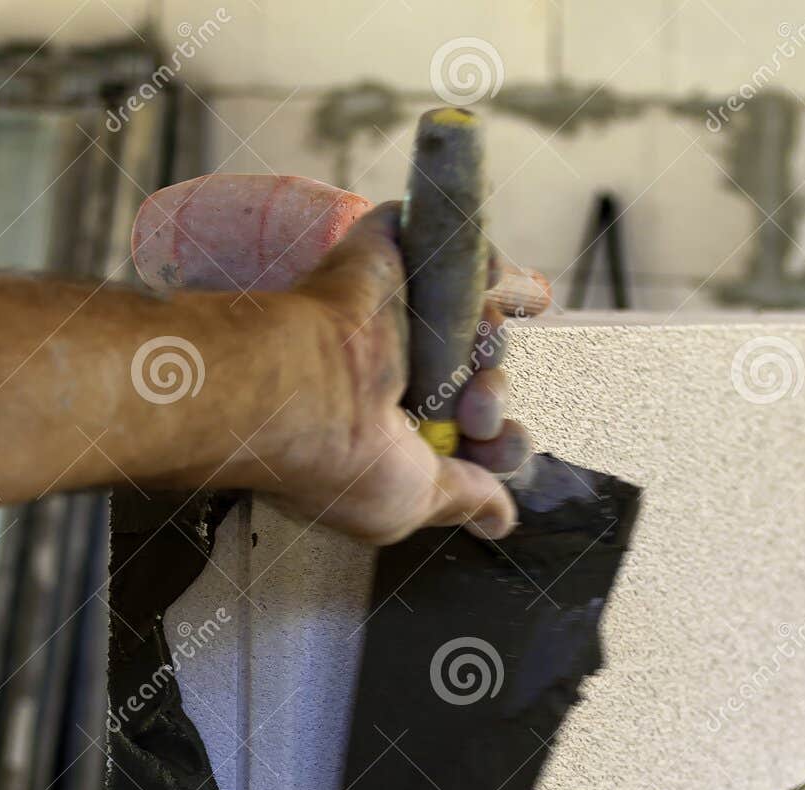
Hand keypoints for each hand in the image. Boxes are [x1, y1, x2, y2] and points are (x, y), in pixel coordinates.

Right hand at [263, 201, 534, 544]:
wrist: (303, 389)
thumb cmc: (344, 462)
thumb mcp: (412, 504)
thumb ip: (463, 500)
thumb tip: (501, 520)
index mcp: (389, 438)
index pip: (464, 437)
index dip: (498, 443)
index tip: (501, 444)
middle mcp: (391, 380)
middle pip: (474, 381)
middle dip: (492, 400)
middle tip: (475, 412)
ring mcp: (390, 321)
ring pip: (473, 324)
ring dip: (491, 347)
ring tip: (470, 366)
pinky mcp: (390, 262)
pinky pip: (453, 252)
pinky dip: (486, 265)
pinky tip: (495, 282)